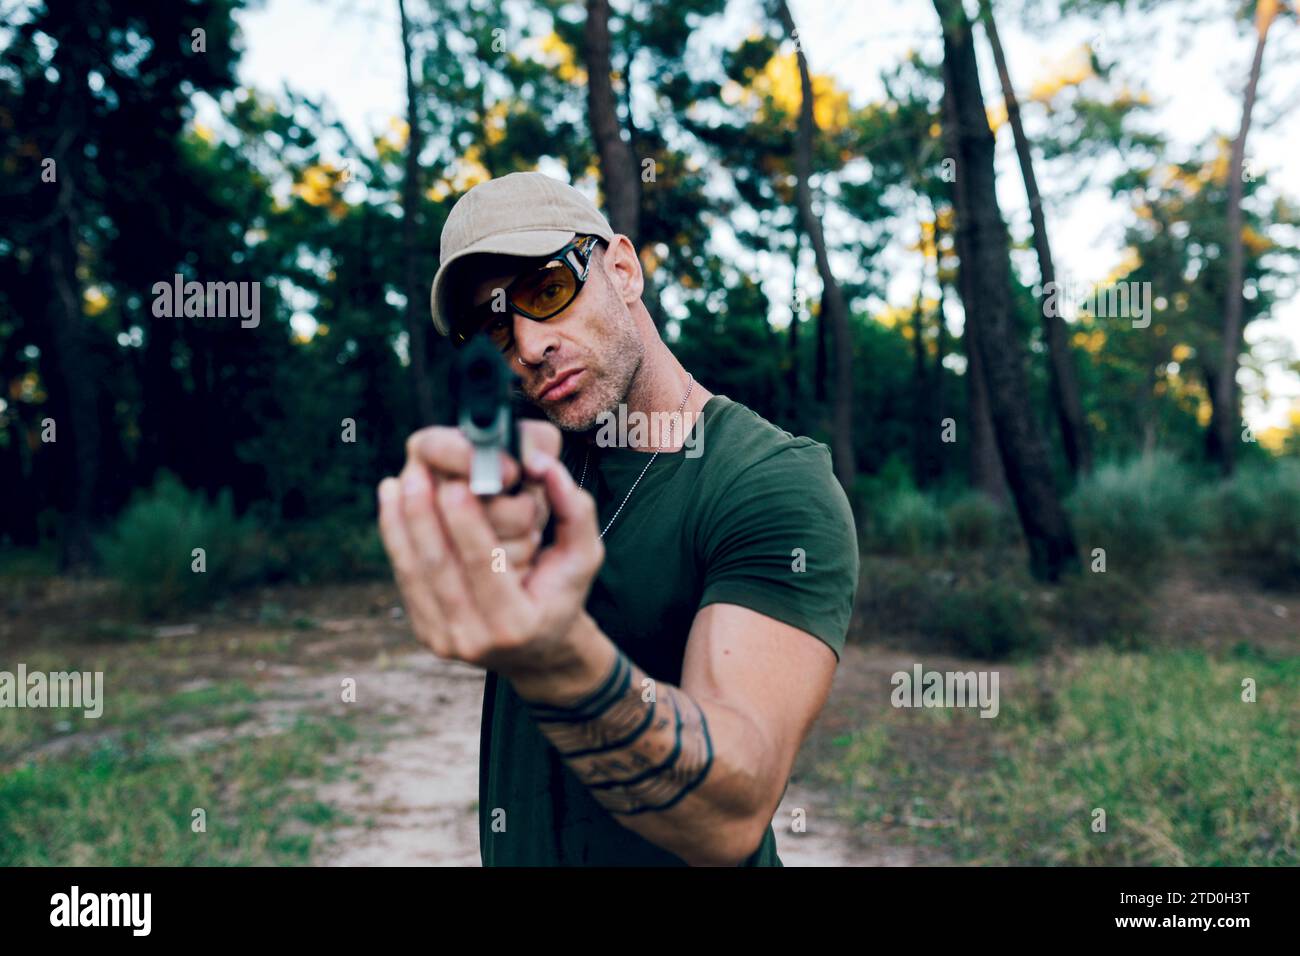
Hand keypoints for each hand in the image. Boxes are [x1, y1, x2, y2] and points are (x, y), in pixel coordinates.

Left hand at [376, 425, 604, 680]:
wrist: (538, 651)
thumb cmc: (561, 594)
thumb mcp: (583, 556)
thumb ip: (574, 509)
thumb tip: (543, 464)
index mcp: (517, 624)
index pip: (484, 565)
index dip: (466, 524)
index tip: (454, 483)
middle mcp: (476, 640)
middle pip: (440, 568)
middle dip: (423, 516)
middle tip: (415, 472)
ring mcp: (445, 640)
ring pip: (414, 572)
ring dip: (400, 524)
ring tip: (395, 483)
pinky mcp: (426, 631)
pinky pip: (405, 578)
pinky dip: (395, 538)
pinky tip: (391, 503)